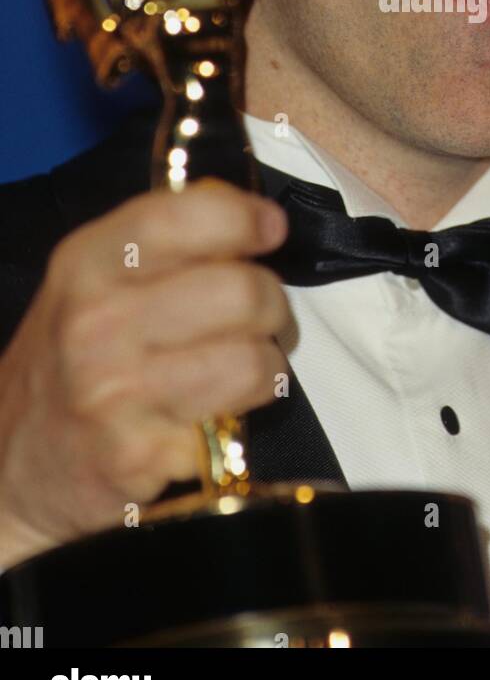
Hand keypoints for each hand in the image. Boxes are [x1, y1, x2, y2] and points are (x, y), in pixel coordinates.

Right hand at [0, 180, 288, 568]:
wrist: (12, 463)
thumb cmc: (71, 361)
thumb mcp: (93, 280)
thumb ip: (164, 242)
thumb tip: (253, 217)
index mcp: (89, 262)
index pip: (186, 216)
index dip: (244, 217)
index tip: (270, 228)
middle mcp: (97, 321)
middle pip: (242, 292)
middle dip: (273, 305)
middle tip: (263, 318)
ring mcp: (115, 390)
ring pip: (252, 361)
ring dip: (265, 367)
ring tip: (244, 370)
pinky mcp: (138, 452)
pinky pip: (233, 424)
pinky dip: (236, 422)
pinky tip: (209, 416)